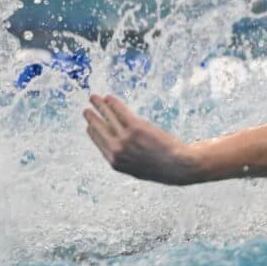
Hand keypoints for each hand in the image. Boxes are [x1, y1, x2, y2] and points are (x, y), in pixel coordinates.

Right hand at [83, 94, 199, 185]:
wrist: (179, 166)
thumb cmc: (163, 168)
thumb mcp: (139, 168)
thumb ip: (126, 159)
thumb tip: (118, 150)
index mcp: (115, 162)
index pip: (98, 142)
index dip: (93, 131)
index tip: (90, 124)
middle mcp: (117, 150)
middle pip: (98, 129)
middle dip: (91, 117)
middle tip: (86, 110)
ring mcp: (125, 139)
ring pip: (107, 117)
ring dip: (98, 105)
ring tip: (93, 98)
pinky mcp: (136, 128)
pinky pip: (119, 111)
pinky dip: (112, 103)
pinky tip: (108, 97)